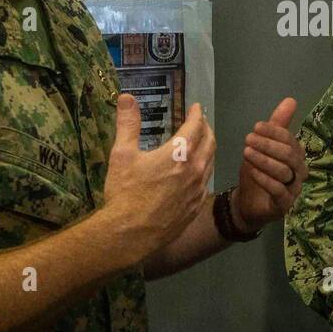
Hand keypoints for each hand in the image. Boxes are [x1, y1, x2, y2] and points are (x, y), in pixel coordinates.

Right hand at [101, 95, 215, 265]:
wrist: (130, 234)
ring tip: (202, 143)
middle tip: (201, 123)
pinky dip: (205, 170)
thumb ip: (127, 124)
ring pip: (211, 163)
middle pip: (209, 143)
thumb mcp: (122, 154)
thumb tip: (126, 97)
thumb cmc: (125, 193)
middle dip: (206, 129)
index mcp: (179, 154)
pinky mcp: (195, 207)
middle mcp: (195, 170)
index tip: (197, 107)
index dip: (197, 114)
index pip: (196, 126)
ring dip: (208, 149)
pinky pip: (206, 183)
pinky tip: (198, 172)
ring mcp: (198, 190)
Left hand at [233, 97, 307, 230]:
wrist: (247, 204)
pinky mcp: (284, 205)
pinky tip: (252, 171)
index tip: (255, 127)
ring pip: (284, 171)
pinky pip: (278, 190)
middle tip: (248, 139)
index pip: (289, 139)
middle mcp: (299, 171)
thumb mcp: (263, 146)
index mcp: (296, 155)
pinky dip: (265, 179)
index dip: (273, 131)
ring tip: (246, 152)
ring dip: (264, 160)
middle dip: (267, 145)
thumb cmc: (259, 172)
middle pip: (288, 154)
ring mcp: (294, 189)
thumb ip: (277, 125)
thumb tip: (291, 100)